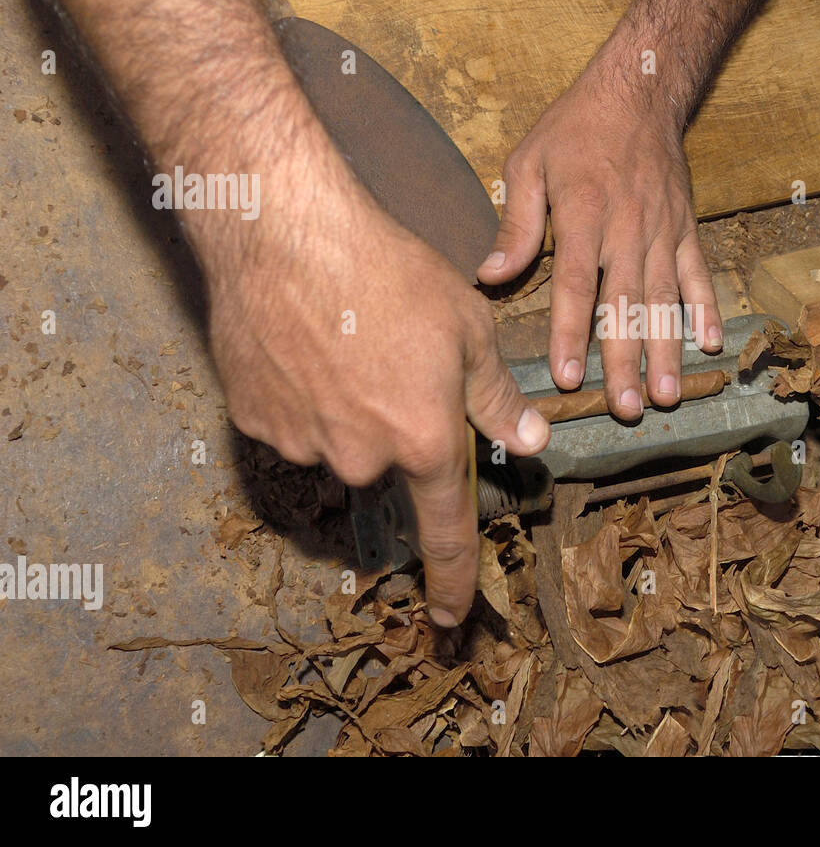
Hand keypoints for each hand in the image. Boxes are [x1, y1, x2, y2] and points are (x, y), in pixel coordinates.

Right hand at [207, 170, 548, 626]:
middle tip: (388, 360)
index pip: (446, 534)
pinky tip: (304, 347)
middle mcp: (361, 458)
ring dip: (345, 410)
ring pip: (336, 443)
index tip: (453, 618)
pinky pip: (291, 425)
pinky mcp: (255, 421)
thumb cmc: (390, 272)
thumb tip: (530, 440)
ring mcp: (301, 443)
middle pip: (387, 465)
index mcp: (423, 441)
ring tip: (344, 342)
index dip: (454, 582)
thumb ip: (498, 397)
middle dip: (394, 426)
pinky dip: (301, 396)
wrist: (287, 235)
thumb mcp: (468, 328)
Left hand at [477, 68, 722, 420]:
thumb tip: (489, 277)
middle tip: (628, 410)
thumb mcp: (528, 164)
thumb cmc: (574, 129)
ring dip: (668, 351)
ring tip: (668, 395)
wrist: (637, 89)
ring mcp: (662, 230)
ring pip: (665, 300)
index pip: (576, 286)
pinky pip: (698, 274)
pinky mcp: (685, 227)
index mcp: (583, 215)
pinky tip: (709, 345)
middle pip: (626, 305)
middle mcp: (627, 228)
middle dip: (627, 361)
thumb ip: (514, 226)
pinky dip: (705, 309)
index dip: (570, 334)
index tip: (568, 379)